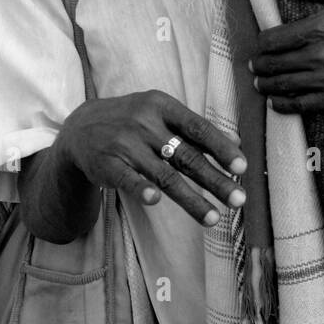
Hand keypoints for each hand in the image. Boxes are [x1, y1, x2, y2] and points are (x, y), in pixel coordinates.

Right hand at [58, 89, 246, 225]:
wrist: (80, 127)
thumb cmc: (132, 121)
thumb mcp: (161, 115)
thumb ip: (195, 129)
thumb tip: (237, 143)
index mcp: (162, 106)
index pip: (198, 128)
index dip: (221, 148)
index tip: (242, 167)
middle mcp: (144, 123)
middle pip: (186, 156)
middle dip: (215, 179)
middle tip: (239, 199)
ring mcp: (125, 144)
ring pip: (164, 175)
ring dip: (191, 199)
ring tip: (214, 218)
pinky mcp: (107, 164)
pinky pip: (128, 179)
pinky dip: (141, 189)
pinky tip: (156, 201)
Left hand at [249, 0, 323, 112]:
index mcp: (317, 28)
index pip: (272, 40)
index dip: (260, 44)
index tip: (259, 45)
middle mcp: (319, 55)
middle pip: (273, 64)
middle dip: (259, 65)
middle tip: (254, 65)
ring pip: (283, 85)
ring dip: (266, 85)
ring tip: (260, 83)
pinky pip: (301, 104)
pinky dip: (283, 104)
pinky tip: (275, 102)